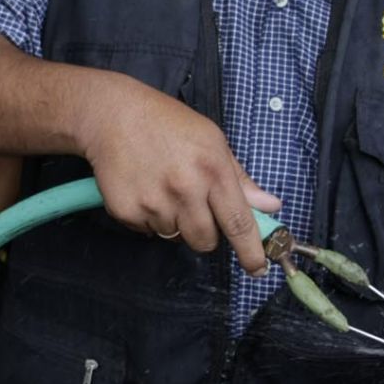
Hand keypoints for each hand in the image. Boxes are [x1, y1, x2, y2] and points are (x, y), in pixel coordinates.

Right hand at [74, 75, 281, 273]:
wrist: (112, 115)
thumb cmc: (167, 124)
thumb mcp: (212, 141)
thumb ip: (240, 179)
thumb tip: (270, 206)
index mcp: (212, 169)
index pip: (239, 222)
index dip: (251, 252)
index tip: (258, 268)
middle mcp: (185, 188)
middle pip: (205, 241)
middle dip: (205, 233)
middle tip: (193, 206)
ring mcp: (153, 202)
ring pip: (175, 237)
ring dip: (174, 223)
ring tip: (163, 188)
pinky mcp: (127, 211)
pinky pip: (147, 232)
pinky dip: (148, 218)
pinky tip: (144, 189)